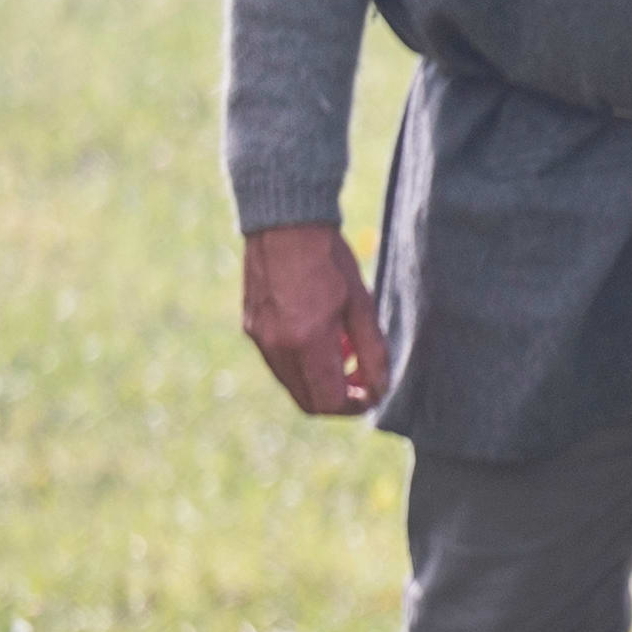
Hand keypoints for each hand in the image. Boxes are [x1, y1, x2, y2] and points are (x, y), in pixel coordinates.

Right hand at [238, 223, 386, 417]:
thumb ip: (372, 352)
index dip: (354, 406)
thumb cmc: (330, 261)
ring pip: (292, 384)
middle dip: (337, 399)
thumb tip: (380, 388)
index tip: (372, 392)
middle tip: (361, 380)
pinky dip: (302, 364)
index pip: (328, 402)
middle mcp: (277, 347)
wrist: (285, 226)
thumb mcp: (362, 305)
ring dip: (319, 381)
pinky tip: (321, 337)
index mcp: (306, 342)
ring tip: (343, 350)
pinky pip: (278, 364)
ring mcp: (260, 339)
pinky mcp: (252, 328)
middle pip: (307, 401)